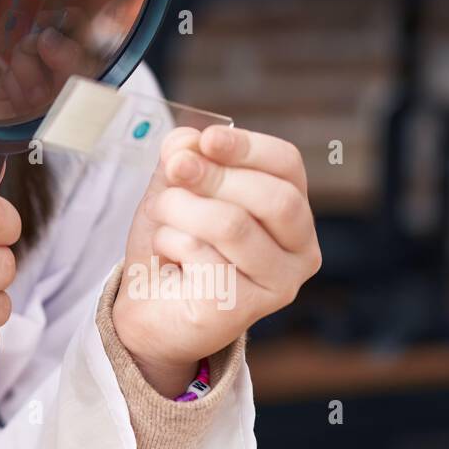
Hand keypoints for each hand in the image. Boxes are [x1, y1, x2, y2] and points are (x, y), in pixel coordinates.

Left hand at [111, 125, 321, 397]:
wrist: (149, 307)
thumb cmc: (173, 245)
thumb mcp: (176, 188)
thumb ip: (183, 159)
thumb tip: (186, 140)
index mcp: (291, 212)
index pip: (287, 166)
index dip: (247, 146)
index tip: (208, 139)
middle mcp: (299, 250)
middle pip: (272, 197)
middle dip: (214, 175)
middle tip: (174, 169)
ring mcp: (277, 284)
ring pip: (232, 224)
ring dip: (181, 208)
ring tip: (162, 216)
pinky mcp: (244, 309)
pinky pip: (201, 254)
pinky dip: (169, 241)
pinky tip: (167, 255)